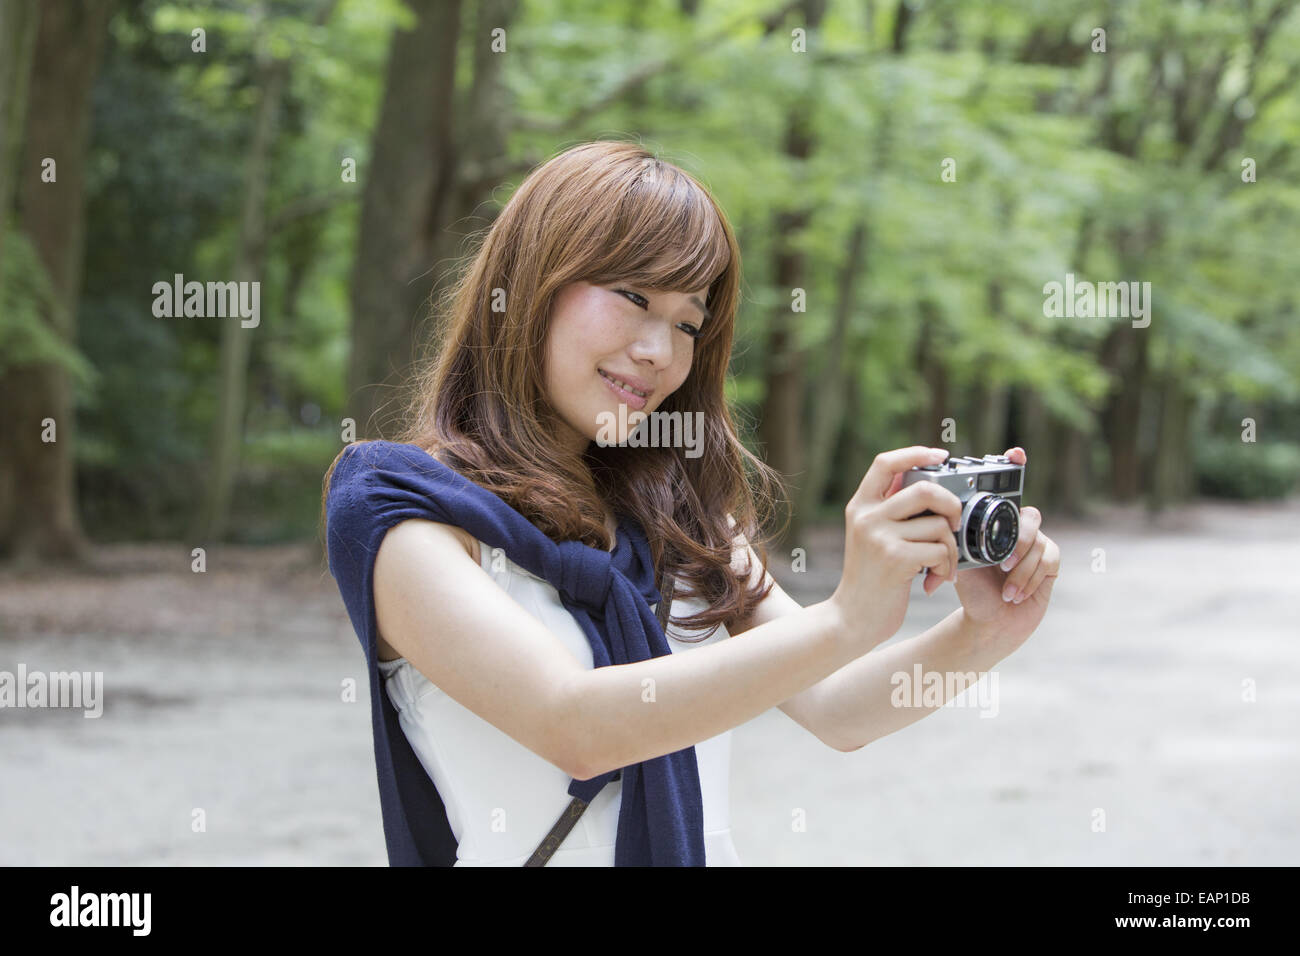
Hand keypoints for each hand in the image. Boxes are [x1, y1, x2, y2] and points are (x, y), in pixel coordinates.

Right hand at [833, 446, 964, 653]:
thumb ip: (890, 509)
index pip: (886, 463)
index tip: (940, 455)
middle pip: (926, 489)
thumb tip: (923, 478)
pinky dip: (947, 566)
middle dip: (952, 505)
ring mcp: (879, 536)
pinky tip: (936, 580)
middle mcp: (867, 516)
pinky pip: (940, 550)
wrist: (853, 618)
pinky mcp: (895, 559)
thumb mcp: (870, 536)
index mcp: (860, 505)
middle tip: (955, 524)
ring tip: (943, 566)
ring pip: (940, 524)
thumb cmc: (872, 578)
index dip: (915, 453)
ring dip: (952, 549)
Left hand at [952, 447, 1059, 652]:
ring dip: (1020, 568)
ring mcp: (1037, 543)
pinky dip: (1029, 578)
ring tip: (1005, 587)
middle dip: (1017, 539)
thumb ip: (953, 539)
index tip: (1016, 453)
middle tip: (1002, 562)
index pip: (1007, 487)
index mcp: (994, 520)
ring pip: (1037, 541)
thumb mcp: (956, 561)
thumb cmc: (971, 588)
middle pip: (1028, 515)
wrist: (987, 621)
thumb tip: (938, 524)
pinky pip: (1048, 559)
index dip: (1015, 466)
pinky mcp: (1051, 562)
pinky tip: (1015, 594)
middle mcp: (1018, 526)